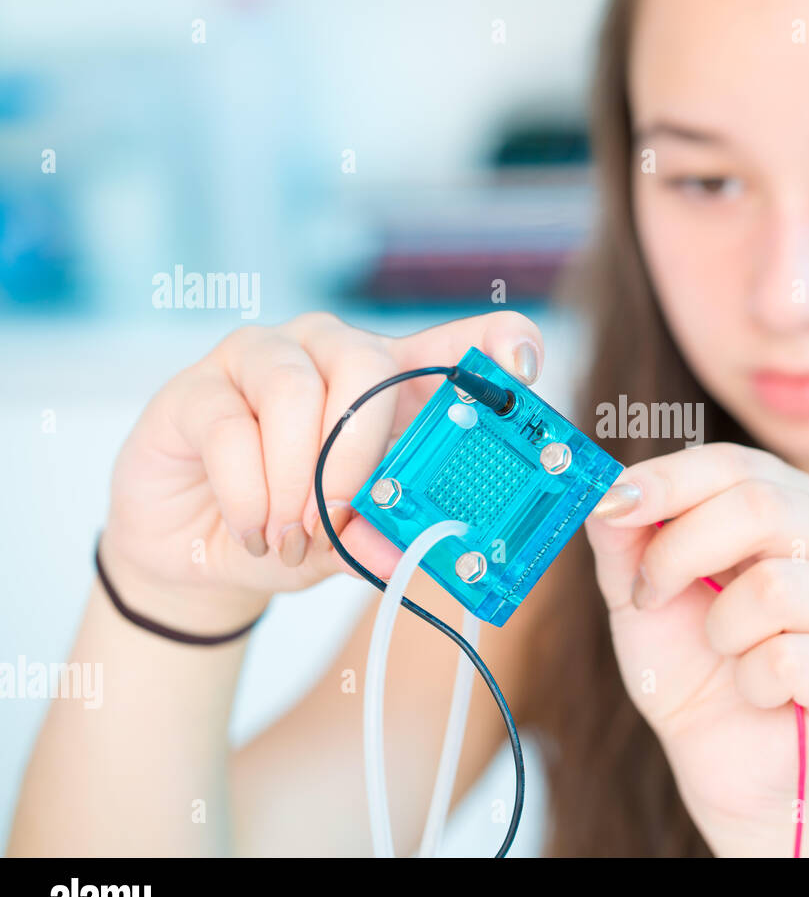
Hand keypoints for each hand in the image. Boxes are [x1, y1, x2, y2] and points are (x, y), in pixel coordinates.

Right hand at [100, 310, 543, 634]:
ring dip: (297, 481)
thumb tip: (410, 549)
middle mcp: (330, 352)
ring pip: (293, 391)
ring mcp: (261, 359)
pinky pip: (230, 428)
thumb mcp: (354, 542)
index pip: (456, 342)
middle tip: (345, 518)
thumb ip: (384, 536)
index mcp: (390, 382)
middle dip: (359, 454)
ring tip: (292, 538)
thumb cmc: (298, 530)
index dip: (496, 344)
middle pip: (365, 363)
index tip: (522, 370)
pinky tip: (254, 531)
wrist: (204, 555)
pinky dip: (248, 496)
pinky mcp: (197, 387)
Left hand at [584, 442, 808, 856]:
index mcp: (795, 506)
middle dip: (679, 552)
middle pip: (762, 506)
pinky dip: (752, 681)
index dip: (668, 481)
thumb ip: (624, 539)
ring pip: (777, 585)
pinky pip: (792, 658)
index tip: (612, 503)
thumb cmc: (692, 667)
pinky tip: (760, 693)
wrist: (722, 763)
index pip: (735, 465)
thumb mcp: (640, 595)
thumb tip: (607, 490)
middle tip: (649, 595)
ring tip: (724, 651)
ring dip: (720, 629)